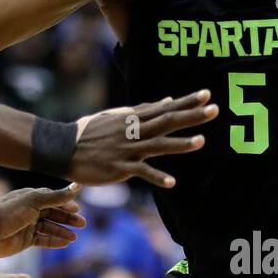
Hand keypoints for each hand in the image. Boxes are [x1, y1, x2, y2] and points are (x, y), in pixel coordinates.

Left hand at [0, 185, 85, 258]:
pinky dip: (54, 241)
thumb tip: (78, 186)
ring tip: (75, 237)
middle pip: (53, 214)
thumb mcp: (36, 201)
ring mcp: (27, 226)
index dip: (66, 204)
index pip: (53, 199)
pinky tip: (65, 243)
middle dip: (68, 219)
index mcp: (32, 198)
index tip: (77, 209)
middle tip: (82, 224)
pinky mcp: (25, 240)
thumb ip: (58, 196)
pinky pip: (43, 240)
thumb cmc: (10, 212)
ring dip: (62, 231)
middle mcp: (30, 211)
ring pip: (49, 228)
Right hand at [70, 91, 217, 186]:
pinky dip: (156, 177)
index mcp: (133, 119)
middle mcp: (133, 131)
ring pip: (157, 145)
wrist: (62, 148)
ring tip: (201, 142)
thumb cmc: (90, 132)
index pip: (165, 108)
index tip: (207, 94)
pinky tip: (172, 182)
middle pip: (167, 122)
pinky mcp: (119, 167)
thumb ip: (143, 110)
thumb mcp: (116, 116)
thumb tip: (168, 101)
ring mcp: (126, 149)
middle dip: (191, 116)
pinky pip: (141, 172)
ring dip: (179, 144)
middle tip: (215, 109)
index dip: (186, 102)